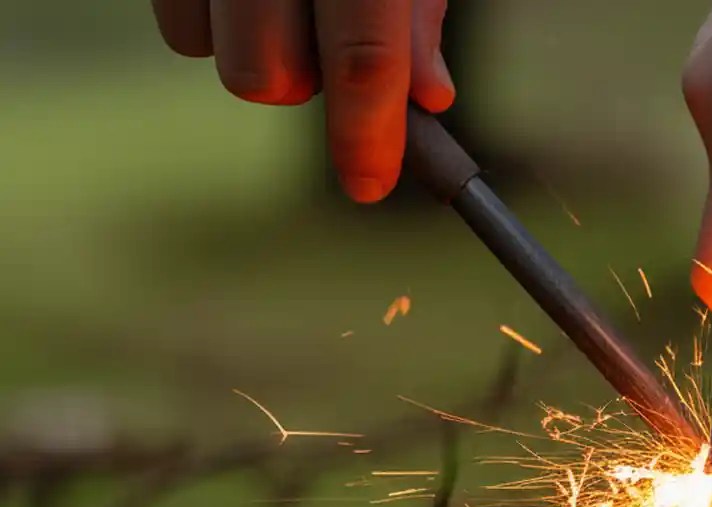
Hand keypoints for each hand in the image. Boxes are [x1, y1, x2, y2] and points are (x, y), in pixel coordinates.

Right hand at [151, 0, 454, 202]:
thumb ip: (417, 16)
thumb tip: (429, 96)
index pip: (364, 61)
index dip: (369, 134)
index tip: (371, 184)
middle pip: (275, 78)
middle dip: (312, 88)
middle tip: (333, 51)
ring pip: (227, 66)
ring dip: (269, 62)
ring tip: (294, 16)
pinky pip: (182, 34)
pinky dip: (217, 35)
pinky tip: (247, 6)